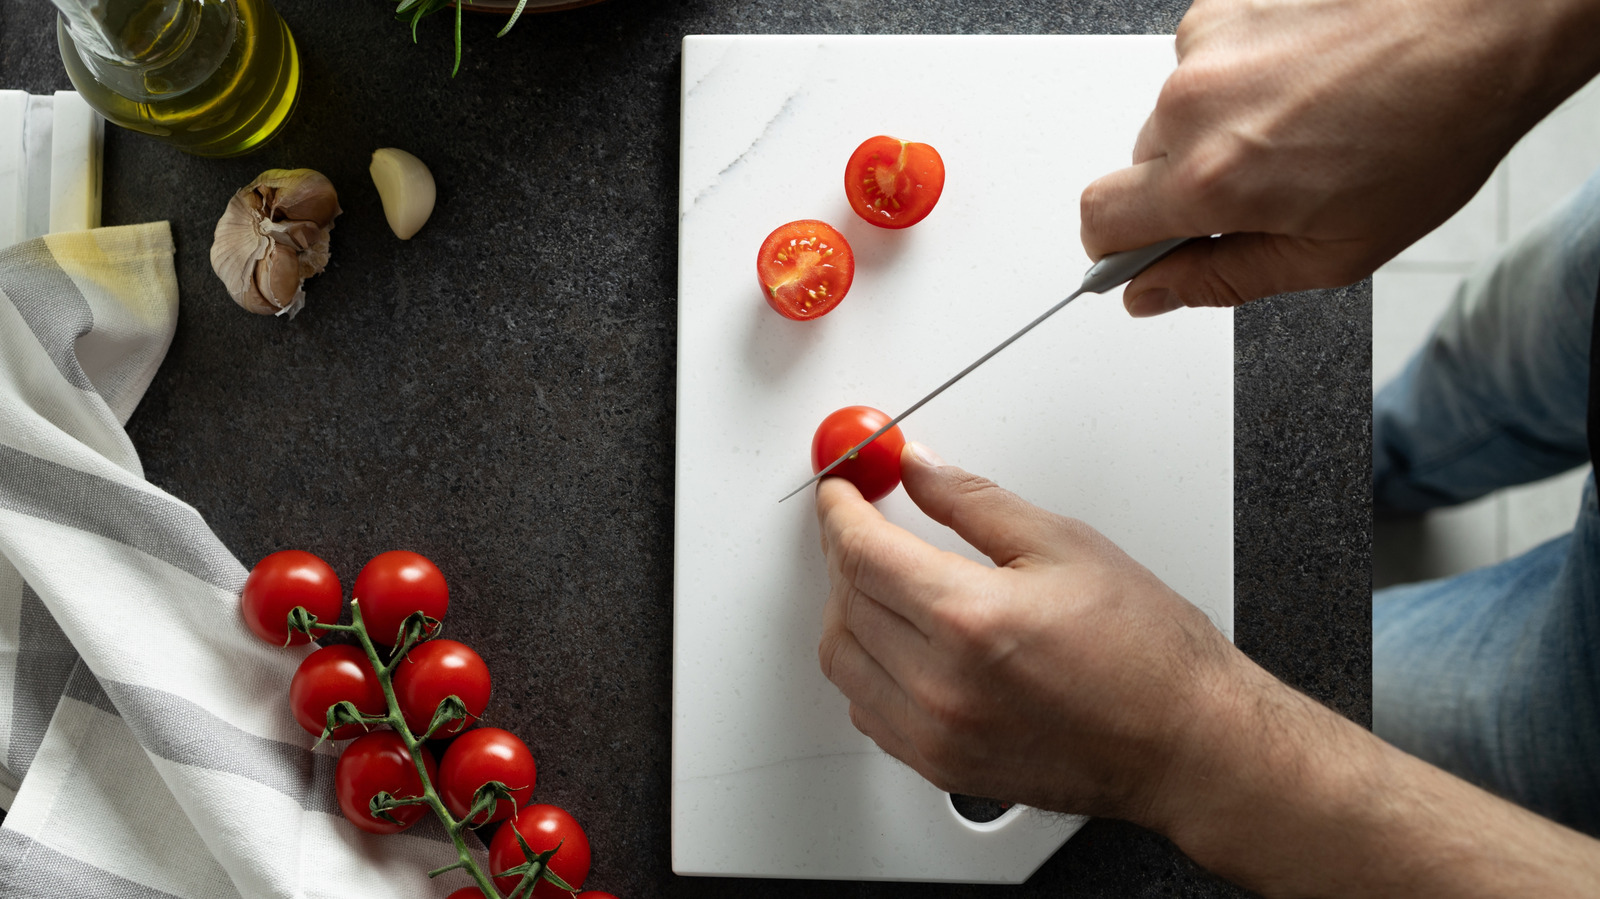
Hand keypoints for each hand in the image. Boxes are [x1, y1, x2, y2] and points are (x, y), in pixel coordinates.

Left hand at [814, 442, 1241, 823]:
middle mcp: (942, 686)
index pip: (862, 552)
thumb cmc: (1146, 652)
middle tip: (863, 523)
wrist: (1185, 741)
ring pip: (843, 662)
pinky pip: (867, 711)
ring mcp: (938, 736)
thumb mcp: (1063, 544)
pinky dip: (865, 668)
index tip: (840, 492)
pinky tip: (894, 641)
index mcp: (970, 620)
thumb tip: (920, 469)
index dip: (840, 511)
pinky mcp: (942, 767)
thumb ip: (973, 501)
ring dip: (846, 611)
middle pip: (843, 604)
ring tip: (879, 579)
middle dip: (844, 553)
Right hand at [1080, 0, 1599, 316]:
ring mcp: (1208, 43)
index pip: (1100, 222)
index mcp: (1212, 179)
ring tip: (1305, 120)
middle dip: (1189, 184)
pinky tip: (1307, 77)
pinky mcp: (1225, 1)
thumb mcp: (1335, 252)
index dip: (1117, 247)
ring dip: (1222, 124)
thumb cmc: (1435, 128)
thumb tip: (1152, 293)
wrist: (1489, 22)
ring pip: (1178, 109)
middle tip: (1269, 184)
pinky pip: (1208, 56)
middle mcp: (1194, 103)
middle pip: (1141, 165)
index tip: (1144, 251)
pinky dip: (1246, 72)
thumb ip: (1222, 278)